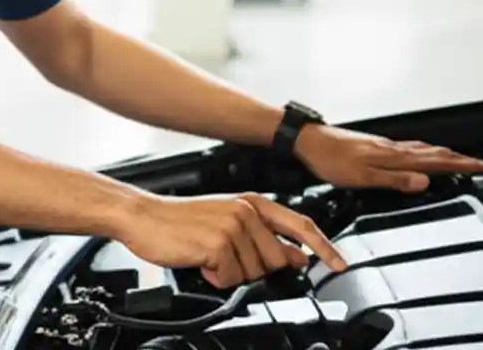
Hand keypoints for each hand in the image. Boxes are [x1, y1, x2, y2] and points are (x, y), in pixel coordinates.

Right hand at [116, 193, 347, 289]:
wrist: (142, 217)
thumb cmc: (179, 221)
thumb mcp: (227, 223)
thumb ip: (265, 237)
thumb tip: (297, 256)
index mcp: (252, 202)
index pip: (300, 224)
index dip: (324, 247)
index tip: (339, 264)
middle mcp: (246, 211)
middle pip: (276, 261)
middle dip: (253, 269)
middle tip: (224, 256)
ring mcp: (233, 226)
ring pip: (253, 273)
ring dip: (229, 274)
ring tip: (207, 255)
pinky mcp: (218, 243)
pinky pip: (231, 279)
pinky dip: (214, 278)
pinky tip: (200, 261)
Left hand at [294, 125, 482, 192]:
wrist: (307, 140)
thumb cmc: (329, 159)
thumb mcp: (361, 176)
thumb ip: (393, 180)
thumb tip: (424, 182)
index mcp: (393, 157)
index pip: (437, 161)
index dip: (464, 164)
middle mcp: (393, 148)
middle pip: (436, 153)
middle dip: (463, 159)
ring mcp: (385, 145)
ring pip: (424, 149)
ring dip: (446, 155)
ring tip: (463, 160)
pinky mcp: (375, 145)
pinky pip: (410, 148)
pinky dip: (426, 152)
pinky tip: (422, 155)